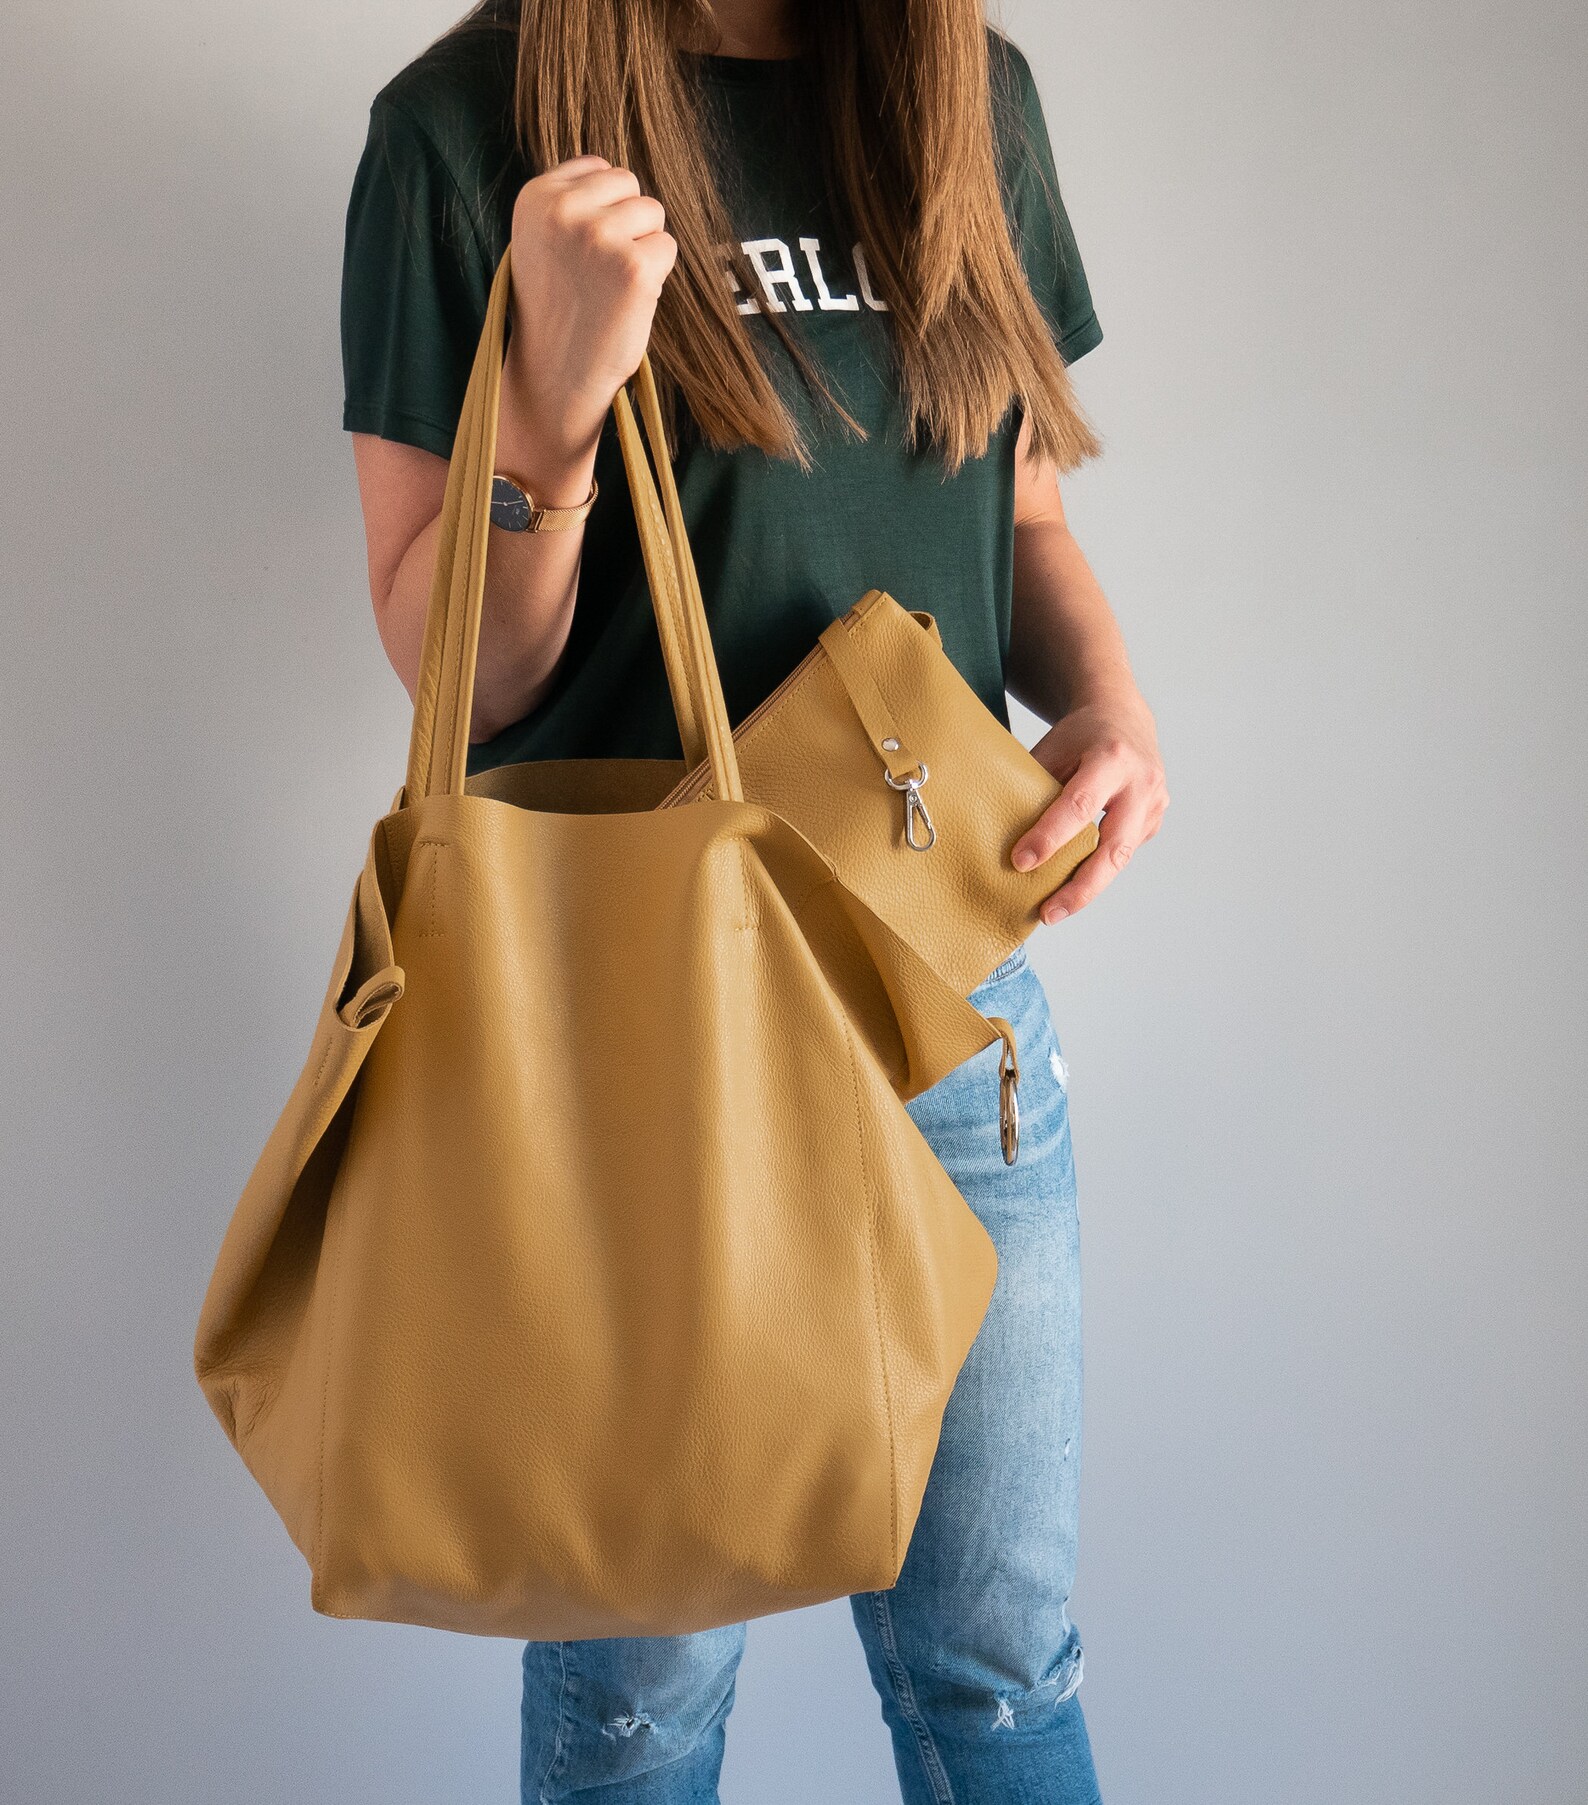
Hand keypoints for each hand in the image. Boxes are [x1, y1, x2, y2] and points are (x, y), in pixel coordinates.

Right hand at [503, 157, 678, 487]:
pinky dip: (658, 274)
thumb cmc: (557, 308)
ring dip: (644, 246)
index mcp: (536, 197)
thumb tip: (618, 175)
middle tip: (602, 270)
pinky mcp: (634, 266)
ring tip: (613, 284)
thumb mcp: (544, 240)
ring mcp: (600, 235)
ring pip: (653, 212)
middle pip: (630, 184)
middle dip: (628, 222)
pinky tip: (629, 299)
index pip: (599, 167)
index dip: (604, 209)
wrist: (555, 373)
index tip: (583, 250)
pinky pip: (668, 247)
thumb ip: (572, 202)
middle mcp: (565, 210)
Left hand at [1011, 691, 1168, 922]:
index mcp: (1111, 759)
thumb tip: (998, 830)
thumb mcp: (1053, 747)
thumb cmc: (1080, 735)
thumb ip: (1034, 785)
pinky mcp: (1155, 820)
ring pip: (1121, 858)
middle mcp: (1141, 783)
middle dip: (1080, 887)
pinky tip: (1072, 884)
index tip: (1019, 863)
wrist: (1124, 717)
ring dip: (1087, 888)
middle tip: (1047, 913)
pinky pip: (1123, 853)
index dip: (1049, 838)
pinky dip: (1096, 870)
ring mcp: (1154, 804)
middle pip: (1114, 848)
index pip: (1078, 805)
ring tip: (1053, 910)